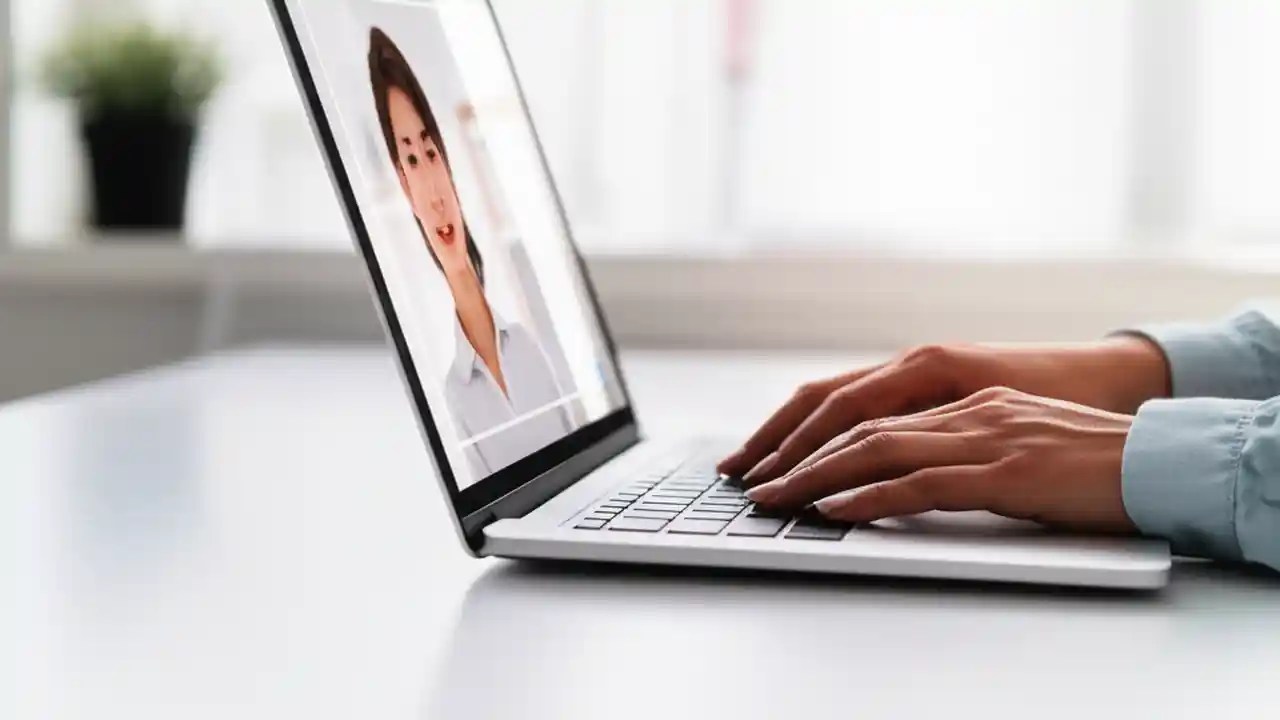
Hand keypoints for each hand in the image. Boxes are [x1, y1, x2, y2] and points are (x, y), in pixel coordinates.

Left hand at [717, 337, 1167, 484]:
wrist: (1155, 451)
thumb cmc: (1079, 449)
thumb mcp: (999, 431)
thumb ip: (946, 436)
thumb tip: (894, 462)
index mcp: (951, 387)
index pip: (854, 398)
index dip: (799, 424)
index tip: (758, 453)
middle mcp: (956, 400)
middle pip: (850, 416)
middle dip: (788, 447)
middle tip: (743, 477)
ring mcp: (980, 432)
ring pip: (875, 446)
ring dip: (814, 473)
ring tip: (771, 497)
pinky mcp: (1005, 471)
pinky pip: (920, 482)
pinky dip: (870, 497)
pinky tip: (833, 510)